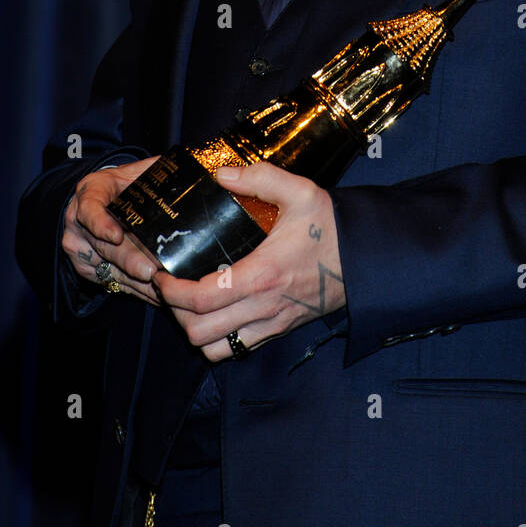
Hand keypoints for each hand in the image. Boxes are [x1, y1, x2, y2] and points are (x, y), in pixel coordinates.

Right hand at [62, 156, 161, 304]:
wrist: (103, 200)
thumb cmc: (126, 183)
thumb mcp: (138, 169)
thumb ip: (160, 169)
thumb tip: (199, 169)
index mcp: (91, 192)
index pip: (90, 208)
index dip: (100, 223)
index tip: (115, 235)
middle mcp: (78, 222)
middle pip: (103, 246)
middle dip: (129, 260)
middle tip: (151, 271)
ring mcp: (80, 248)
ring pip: (109, 268)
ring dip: (135, 281)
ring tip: (161, 287)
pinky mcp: (87, 269)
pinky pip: (113, 282)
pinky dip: (136, 290)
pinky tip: (157, 294)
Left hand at [152, 160, 345, 361]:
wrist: (364, 259)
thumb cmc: (330, 227)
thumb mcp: (300, 191)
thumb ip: (260, 178)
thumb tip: (222, 175)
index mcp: (261, 274)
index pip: (200, 299)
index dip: (171, 292)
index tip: (162, 274)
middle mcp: (263, 307)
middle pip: (199, 332)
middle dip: (176, 312)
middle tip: (172, 286)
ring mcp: (271, 324)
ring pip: (215, 350)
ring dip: (195, 329)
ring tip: (191, 302)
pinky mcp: (278, 331)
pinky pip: (236, 351)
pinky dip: (217, 340)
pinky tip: (217, 313)